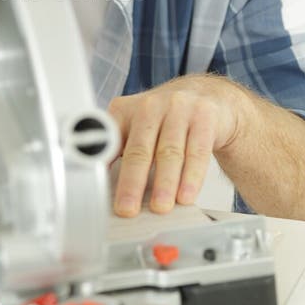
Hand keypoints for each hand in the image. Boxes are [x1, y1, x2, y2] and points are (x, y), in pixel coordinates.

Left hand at [109, 75, 244, 216]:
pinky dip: (191, 177)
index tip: (98, 189)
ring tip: (160, 207)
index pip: (110, 141)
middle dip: (132, 182)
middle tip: (128, 209)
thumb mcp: (136, 126)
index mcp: (126, 110)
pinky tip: (186, 195)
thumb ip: (117, 148)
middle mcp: (151, 106)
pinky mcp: (204, 117)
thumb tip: (100, 181)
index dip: (102, 164)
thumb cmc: (165, 118)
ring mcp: (179, 109)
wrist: (206, 94)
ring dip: (164, 183)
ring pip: (169, 152)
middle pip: (139, 149)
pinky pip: (197, 151)